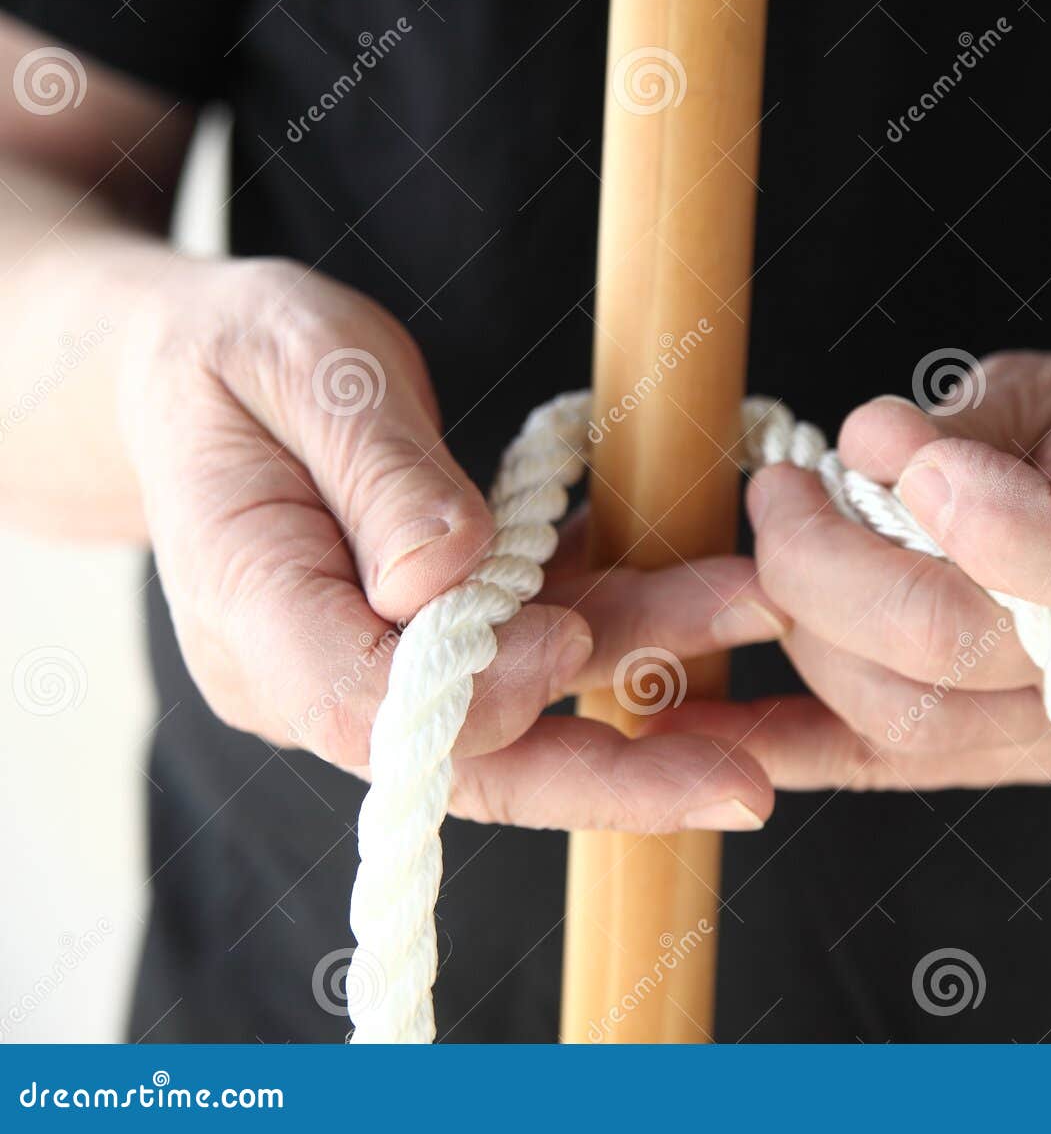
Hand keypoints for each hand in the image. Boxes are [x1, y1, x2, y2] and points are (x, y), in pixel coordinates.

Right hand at [117, 257, 779, 830]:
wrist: (197, 375)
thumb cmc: (237, 356)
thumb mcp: (299, 366)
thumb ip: (376, 470)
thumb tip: (443, 574)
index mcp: (253, 613)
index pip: (368, 706)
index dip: (478, 693)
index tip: (565, 644)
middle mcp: (316, 672)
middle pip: (473, 760)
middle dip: (613, 777)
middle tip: (744, 783)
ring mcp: (383, 669)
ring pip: (533, 712)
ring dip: (653, 684)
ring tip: (762, 629)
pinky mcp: (441, 642)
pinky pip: (545, 652)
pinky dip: (633, 631)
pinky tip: (720, 602)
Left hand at [651, 352, 1050, 790]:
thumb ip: (971, 421)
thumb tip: (862, 446)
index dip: (964, 503)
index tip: (901, 443)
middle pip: (938, 642)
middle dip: (821, 557)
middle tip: (783, 487)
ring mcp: (1037, 734)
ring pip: (887, 708)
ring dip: (797, 620)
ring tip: (783, 537)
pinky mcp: (971, 761)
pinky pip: (855, 763)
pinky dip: (763, 741)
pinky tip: (685, 717)